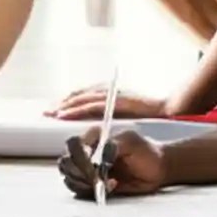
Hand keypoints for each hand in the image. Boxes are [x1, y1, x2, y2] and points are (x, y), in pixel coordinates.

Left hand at [45, 84, 165, 119]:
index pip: (84, 95)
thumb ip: (110, 116)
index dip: (68, 101)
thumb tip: (96, 125)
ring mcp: (112, 95)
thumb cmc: (149, 114)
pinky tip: (65, 115)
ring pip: (82, 98)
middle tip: (47, 111)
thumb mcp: (125, 114)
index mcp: (110, 93)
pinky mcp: (116, 102)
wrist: (169, 110)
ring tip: (52, 113)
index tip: (55, 109)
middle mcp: (109, 91)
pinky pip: (92, 105)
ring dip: (65, 105)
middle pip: (79, 95)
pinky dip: (76, 109)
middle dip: (62, 103)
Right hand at [58, 128, 165, 197]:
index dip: (79, 158)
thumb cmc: (147, 152)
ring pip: (68, 177)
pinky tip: (111, 186)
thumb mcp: (132, 142)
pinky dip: (91, 191)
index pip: (73, 145)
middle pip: (66, 162)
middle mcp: (87, 151)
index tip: (94, 169)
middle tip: (99, 179)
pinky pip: (78, 189)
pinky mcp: (92, 183)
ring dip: (84, 184)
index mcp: (93, 137)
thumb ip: (114, 146)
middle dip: (80, 174)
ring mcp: (87, 168)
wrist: (158, 169)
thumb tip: (100, 155)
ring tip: (107, 183)